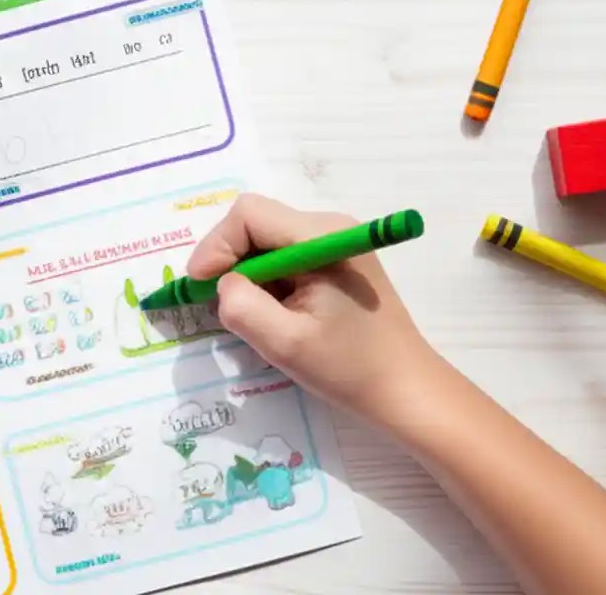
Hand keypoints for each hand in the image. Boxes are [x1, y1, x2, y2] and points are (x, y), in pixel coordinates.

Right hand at [187, 194, 438, 424]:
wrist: (405, 390)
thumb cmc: (349, 367)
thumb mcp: (285, 342)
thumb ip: (242, 305)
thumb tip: (224, 284)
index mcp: (320, 238)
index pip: (248, 215)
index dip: (216, 246)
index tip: (201, 287)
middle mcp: (328, 227)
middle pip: (255, 223)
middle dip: (228, 260)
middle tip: (217, 303)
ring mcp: (334, 242)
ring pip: (266, 241)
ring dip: (247, 273)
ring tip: (250, 314)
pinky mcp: (336, 261)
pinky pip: (283, 256)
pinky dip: (266, 281)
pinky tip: (273, 313)